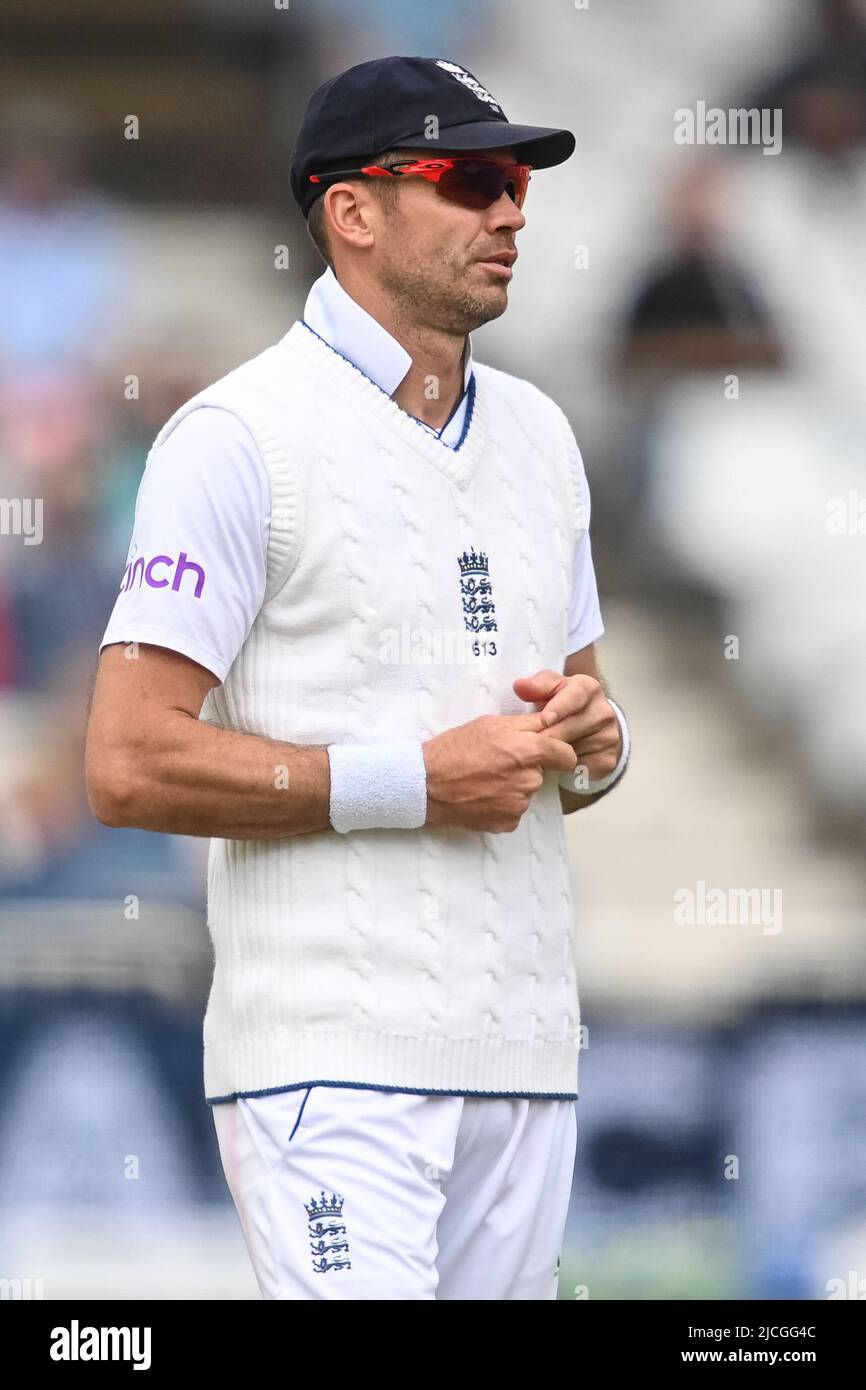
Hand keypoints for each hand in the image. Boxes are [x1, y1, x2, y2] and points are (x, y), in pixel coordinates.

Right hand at [422, 711, 577, 832]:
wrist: (425, 783)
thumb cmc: (455, 748)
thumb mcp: (491, 724)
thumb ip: (528, 724)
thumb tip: (553, 721)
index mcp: (529, 751)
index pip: (566, 755)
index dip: (558, 752)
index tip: (548, 752)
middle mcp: (530, 780)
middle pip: (543, 772)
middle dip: (527, 767)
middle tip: (498, 762)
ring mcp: (519, 804)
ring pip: (527, 791)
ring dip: (513, 785)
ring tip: (485, 779)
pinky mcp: (508, 822)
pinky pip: (514, 810)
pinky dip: (502, 804)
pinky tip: (482, 795)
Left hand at [512, 669, 621, 787]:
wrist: (589, 728)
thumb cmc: (562, 705)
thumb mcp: (549, 689)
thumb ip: (536, 685)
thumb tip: (520, 686)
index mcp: (589, 688)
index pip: (576, 694)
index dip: (560, 707)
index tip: (545, 719)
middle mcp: (604, 711)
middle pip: (572, 726)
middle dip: (548, 735)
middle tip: (528, 743)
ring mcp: (608, 737)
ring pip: (575, 749)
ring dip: (554, 754)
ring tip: (539, 752)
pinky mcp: (608, 759)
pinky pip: (580, 767)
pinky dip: (564, 768)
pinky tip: (554, 765)